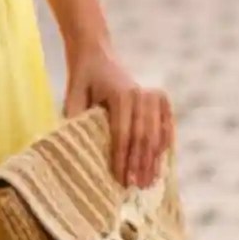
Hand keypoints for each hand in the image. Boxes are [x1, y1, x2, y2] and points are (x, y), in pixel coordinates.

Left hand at [63, 46, 173, 187]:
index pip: (122, 133)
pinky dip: (164, 142)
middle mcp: (140, 93)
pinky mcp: (157, 97)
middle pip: (143, 136)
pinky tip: (162, 161)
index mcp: (121, 94)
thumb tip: (77, 145)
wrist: (96, 52)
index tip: (120, 178)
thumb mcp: (73, 94)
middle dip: (140, 164)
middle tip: (136, 187)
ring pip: (156, 132)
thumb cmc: (82, 76)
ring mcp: (151, 94)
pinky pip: (165, 123)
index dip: (122, 158)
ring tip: (150, 181)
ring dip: (154, 159)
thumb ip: (76, 116)